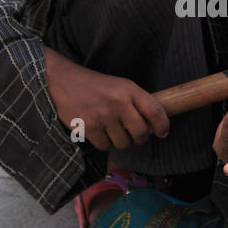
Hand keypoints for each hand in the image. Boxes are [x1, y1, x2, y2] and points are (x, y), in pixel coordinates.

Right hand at [43, 45, 169, 152]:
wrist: (63, 81)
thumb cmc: (95, 85)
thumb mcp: (120, 85)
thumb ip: (137, 102)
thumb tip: (154, 127)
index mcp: (129, 90)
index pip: (156, 111)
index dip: (163, 126)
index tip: (163, 132)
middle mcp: (118, 103)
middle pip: (141, 133)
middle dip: (140, 138)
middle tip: (135, 134)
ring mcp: (102, 116)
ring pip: (123, 143)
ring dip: (120, 140)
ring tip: (112, 129)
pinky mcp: (87, 127)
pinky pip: (105, 146)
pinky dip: (103, 142)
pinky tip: (98, 130)